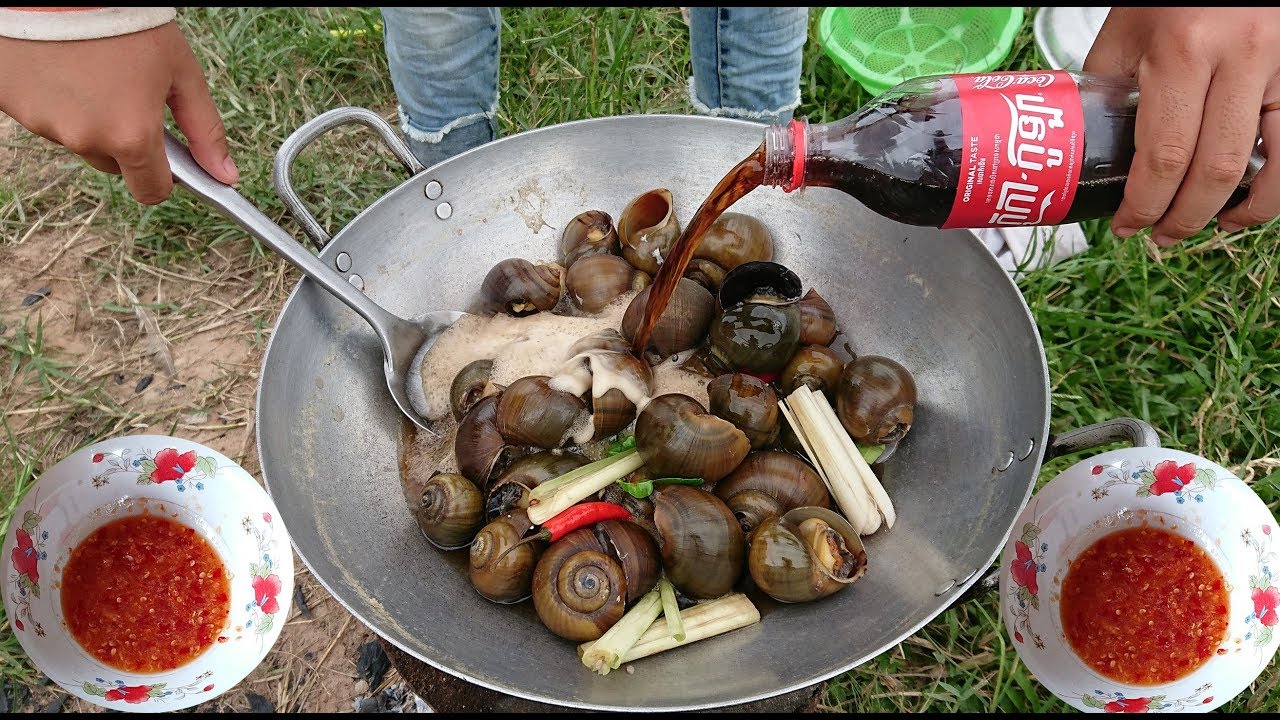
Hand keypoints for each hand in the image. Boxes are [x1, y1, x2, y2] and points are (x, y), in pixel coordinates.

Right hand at [0, 21, 237, 204]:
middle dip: (124, 141)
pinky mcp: (12, 105)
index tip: (165, 159)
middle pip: (114, 164)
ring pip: (78, 138)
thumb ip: (203, 129)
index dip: (162, 178)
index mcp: (130, 136)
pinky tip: (63, 67)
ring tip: (92, 71)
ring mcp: (44, 123)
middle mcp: (84, 138)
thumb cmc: (123, 21)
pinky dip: (55, 100)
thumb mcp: (179, 71)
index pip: (151, 190)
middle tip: (127, 93)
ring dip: (87, 118)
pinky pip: (43, 116)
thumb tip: (224, 175)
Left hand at [1084, 7, 1279, 245]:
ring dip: (1244, 208)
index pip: (1165, 155)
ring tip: (1212, 224)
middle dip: (1184, 217)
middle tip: (1160, 237)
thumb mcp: (1128, 28)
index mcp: (1183, 51)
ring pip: (1275, 162)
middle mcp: (1242, 58)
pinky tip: (1252, 194)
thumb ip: (1111, 84)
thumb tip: (1093, 146)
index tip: (1126, 227)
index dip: (1145, 204)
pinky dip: (1277, 179)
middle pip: (1215, 169)